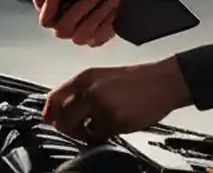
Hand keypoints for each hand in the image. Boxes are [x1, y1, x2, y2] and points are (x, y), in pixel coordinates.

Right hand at [31, 0, 121, 46]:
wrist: (102, 3)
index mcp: (49, 12)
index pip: (39, 6)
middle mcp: (60, 27)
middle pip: (64, 24)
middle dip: (83, 6)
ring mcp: (76, 37)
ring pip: (84, 31)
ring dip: (99, 13)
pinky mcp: (93, 41)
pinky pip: (98, 37)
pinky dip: (108, 22)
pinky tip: (116, 8)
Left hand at [43, 58, 191, 140]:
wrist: (162, 82)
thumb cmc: (136, 79)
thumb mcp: (103, 76)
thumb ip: (82, 90)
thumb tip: (63, 108)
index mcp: (85, 77)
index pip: (53, 98)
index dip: (49, 113)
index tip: (50, 120)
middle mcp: (90, 91)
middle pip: (63, 119)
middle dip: (67, 128)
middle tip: (75, 129)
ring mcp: (102, 107)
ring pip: (80, 130)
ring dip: (85, 132)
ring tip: (97, 126)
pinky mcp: (114, 122)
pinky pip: (99, 136)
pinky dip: (102, 134)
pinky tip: (113, 124)